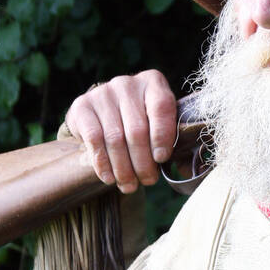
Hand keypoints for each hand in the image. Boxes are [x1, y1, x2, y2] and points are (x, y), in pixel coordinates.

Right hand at [65, 70, 177, 191]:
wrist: (104, 113)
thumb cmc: (142, 121)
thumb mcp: (160, 124)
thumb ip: (175, 143)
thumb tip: (187, 171)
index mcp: (153, 83)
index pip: (161, 107)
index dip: (162, 136)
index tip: (162, 159)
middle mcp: (127, 84)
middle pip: (137, 129)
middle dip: (143, 161)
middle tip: (148, 181)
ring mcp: (103, 93)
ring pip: (115, 138)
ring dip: (123, 168)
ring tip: (130, 185)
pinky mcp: (82, 106)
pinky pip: (94, 139)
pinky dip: (103, 163)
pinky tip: (109, 178)